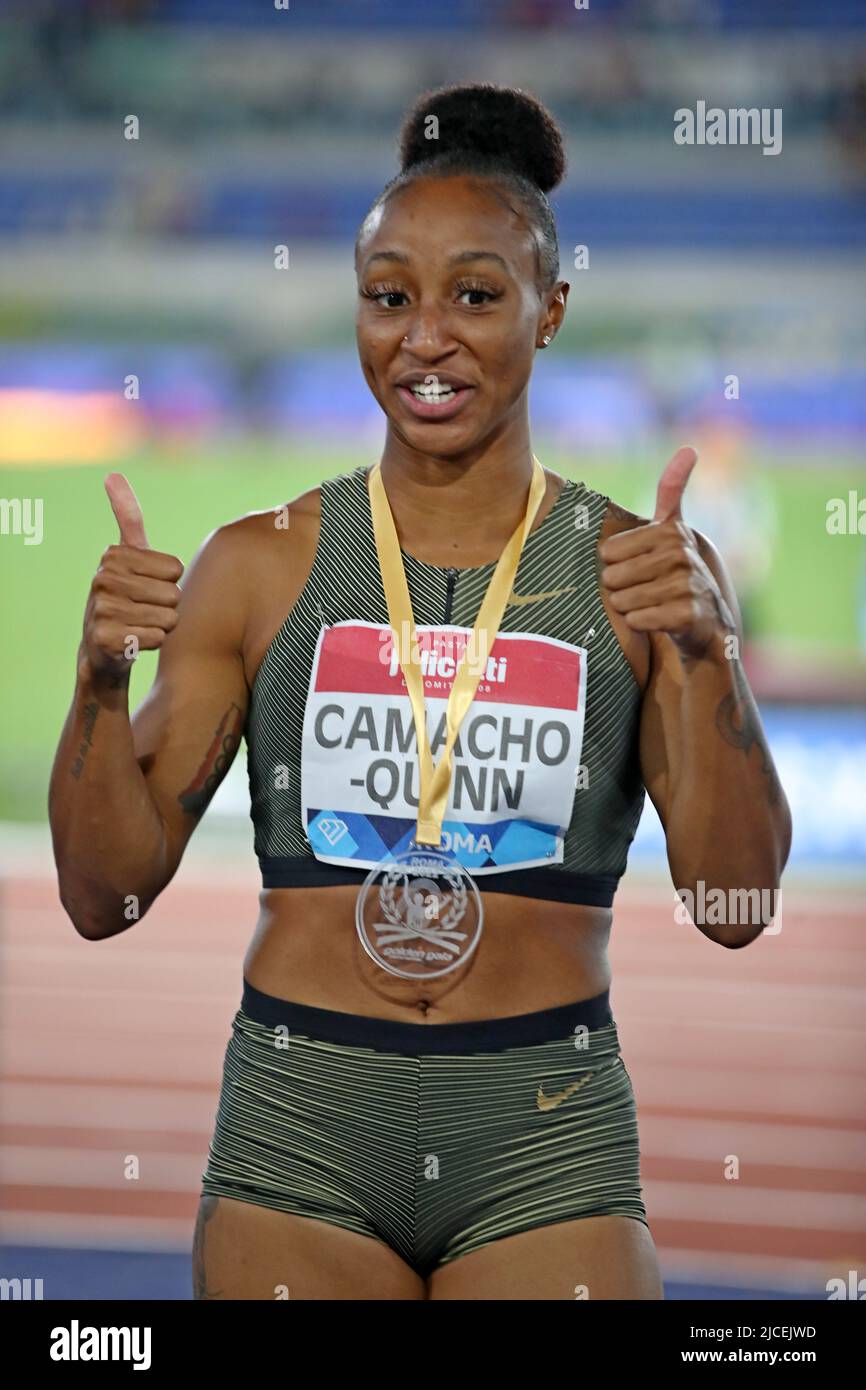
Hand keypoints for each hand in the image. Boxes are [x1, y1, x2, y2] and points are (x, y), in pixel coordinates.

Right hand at [80, 473, 183, 683]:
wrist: (103, 649)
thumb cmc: (126, 597)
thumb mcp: (129, 556)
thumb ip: (127, 517)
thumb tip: (113, 474)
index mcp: (113, 556)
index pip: (176, 569)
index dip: (170, 583)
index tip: (147, 587)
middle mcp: (102, 580)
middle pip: (173, 594)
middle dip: (167, 607)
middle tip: (144, 610)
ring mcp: (101, 610)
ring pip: (168, 618)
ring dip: (161, 626)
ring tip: (139, 625)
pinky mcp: (106, 639)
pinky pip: (157, 639)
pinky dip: (153, 643)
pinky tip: (134, 643)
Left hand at [599, 446, 735, 661]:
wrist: (706, 622)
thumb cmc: (678, 573)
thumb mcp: (674, 529)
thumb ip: (672, 490)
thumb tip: (689, 448)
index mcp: (671, 532)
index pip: (609, 552)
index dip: (615, 565)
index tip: (637, 566)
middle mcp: (682, 554)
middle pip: (613, 576)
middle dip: (619, 589)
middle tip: (641, 590)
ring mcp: (687, 584)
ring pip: (624, 599)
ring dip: (629, 607)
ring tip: (648, 605)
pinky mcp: (688, 614)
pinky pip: (639, 619)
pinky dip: (640, 623)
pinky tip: (655, 620)